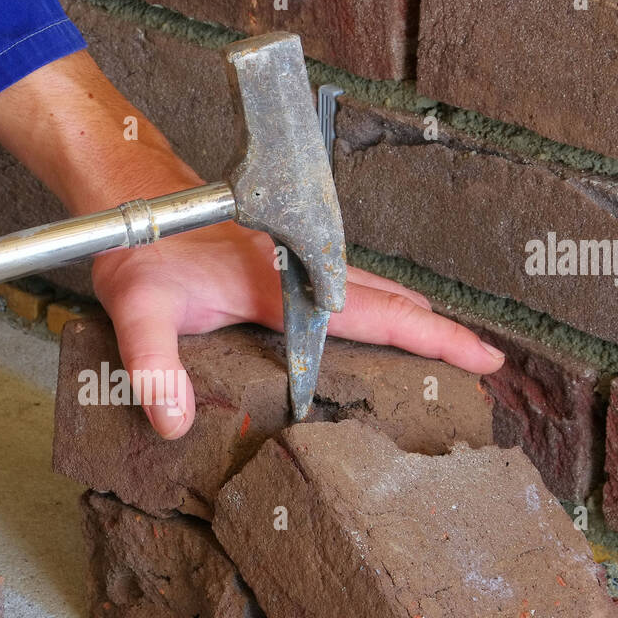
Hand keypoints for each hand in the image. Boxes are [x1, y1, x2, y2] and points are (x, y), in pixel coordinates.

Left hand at [91, 220, 504, 436]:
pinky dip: (379, 303)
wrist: (132, 193)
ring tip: (446, 344)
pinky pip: (346, 283)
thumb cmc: (140, 248)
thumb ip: (154, 366)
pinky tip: (377, 317)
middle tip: (485, 361)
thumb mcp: (136, 308)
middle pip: (389, 300)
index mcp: (283, 284)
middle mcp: (298, 268)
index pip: (376, 314)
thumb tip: (175, 423)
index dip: (432, 338)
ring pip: (370, 288)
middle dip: (439, 332)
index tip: (482, 357)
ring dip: (412, 315)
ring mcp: (292, 261)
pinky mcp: (281, 260)